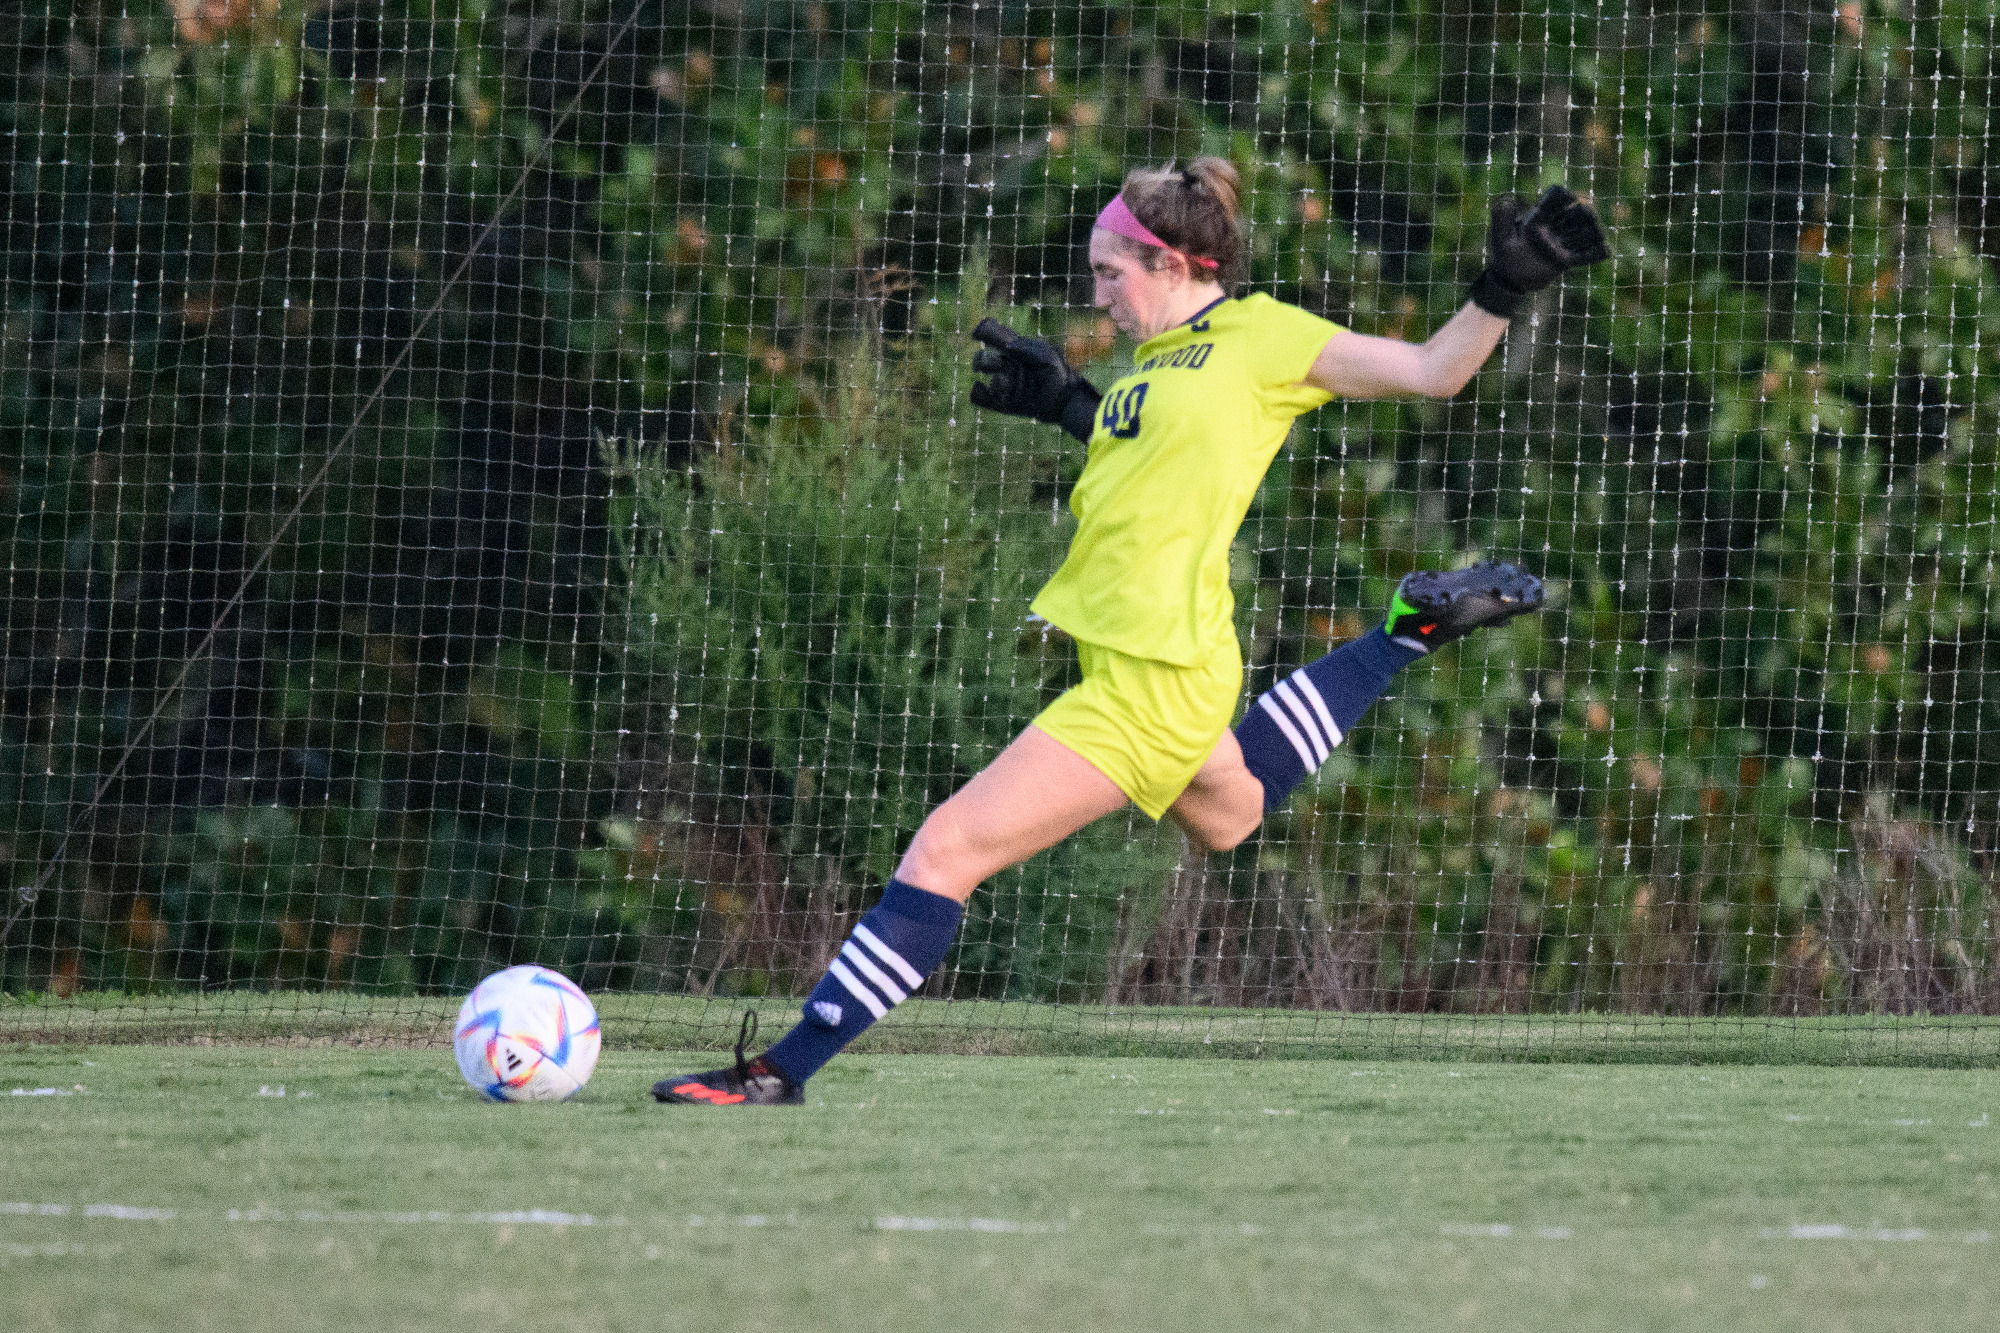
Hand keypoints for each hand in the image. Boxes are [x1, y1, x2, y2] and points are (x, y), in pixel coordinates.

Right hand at [969, 318, 1100, 441]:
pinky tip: (991, 393)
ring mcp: (1002, 383)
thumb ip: (1027, 349)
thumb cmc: (1057, 375)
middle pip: (982, 357)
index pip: (992, 334)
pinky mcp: (1000, 402)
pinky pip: (978, 397)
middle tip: (993, 366)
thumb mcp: (1047, 358)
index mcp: (1014, 349)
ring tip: (1005, 384)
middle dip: (983, 361)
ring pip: (981, 374)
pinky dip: (977, 393)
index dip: (982, 331)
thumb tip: (1006, 346)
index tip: (977, 334)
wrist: (1063, 402)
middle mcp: (1004, 364)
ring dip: (988, 376)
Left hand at [1468, 184, 1609, 318]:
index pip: (1556, 199)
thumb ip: (1501, 218)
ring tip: (1589, 235)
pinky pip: (1585, 255)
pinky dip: (1595, 252)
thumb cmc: (1503, 258)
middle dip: (1584, 212)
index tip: (1570, 199)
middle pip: (1576, 213)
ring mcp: (1562, 243)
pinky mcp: (1567, 259)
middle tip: (1586, 214)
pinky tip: (1604, 250)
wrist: (1509, 281)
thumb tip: (1507, 199)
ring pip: (1584, 231)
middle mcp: (1554, 228)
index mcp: (1539, 218)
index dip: (1565, 196)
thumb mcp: (1500, 238)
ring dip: (1591, 230)